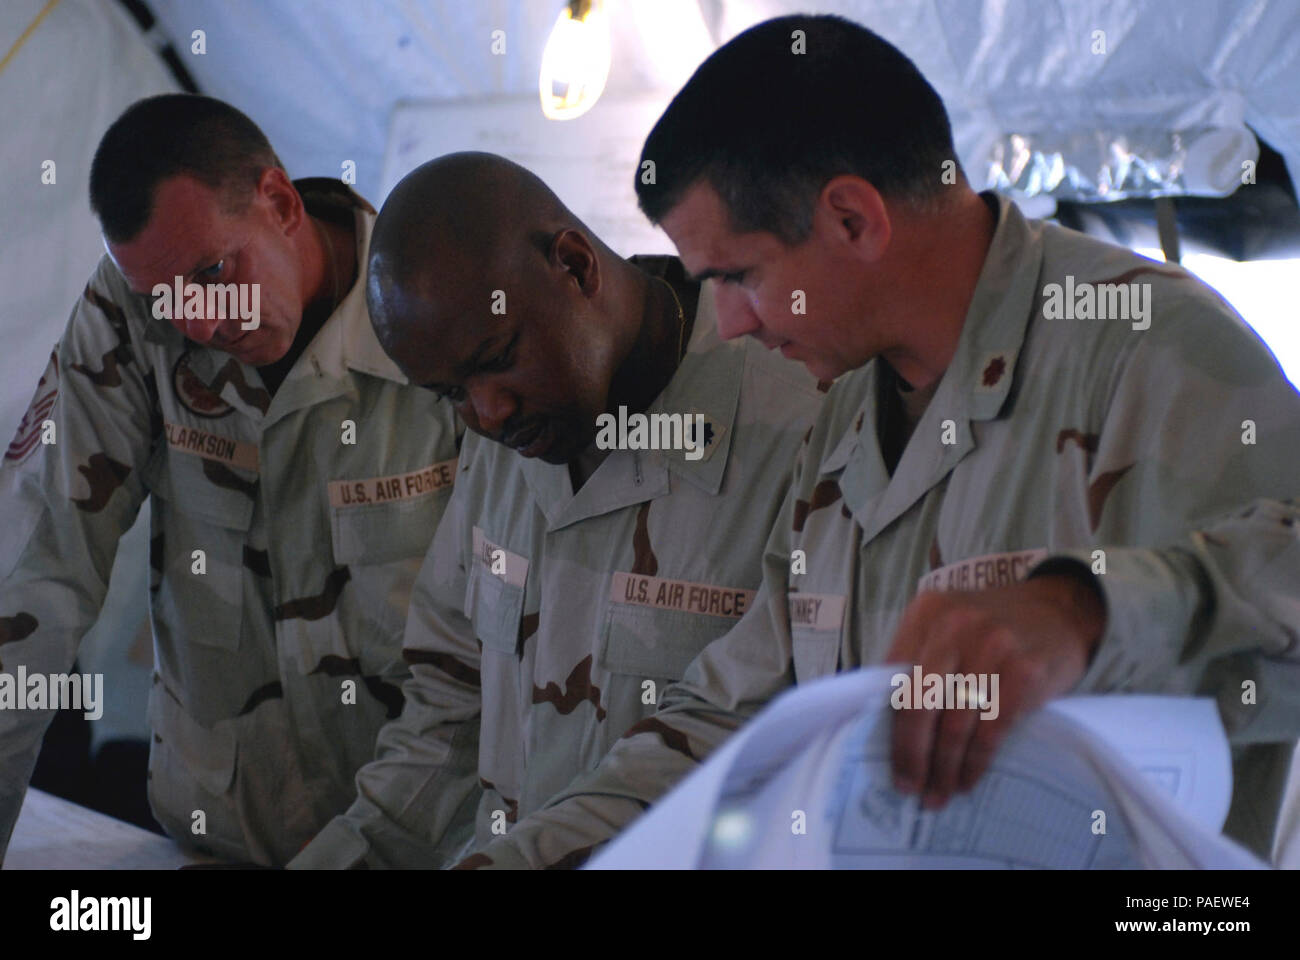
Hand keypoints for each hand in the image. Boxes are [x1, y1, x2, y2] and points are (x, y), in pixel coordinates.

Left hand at [884, 572, 1104, 809]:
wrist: (1059, 612)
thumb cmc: (992, 630)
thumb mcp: (948, 628)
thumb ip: (917, 662)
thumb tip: (883, 728)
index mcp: (926, 612)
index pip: (892, 679)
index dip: (887, 727)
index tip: (888, 762)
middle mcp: (956, 624)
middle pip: (919, 702)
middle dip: (912, 754)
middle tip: (910, 788)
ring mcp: (993, 645)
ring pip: (955, 722)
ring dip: (944, 768)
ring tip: (938, 794)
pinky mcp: (1026, 671)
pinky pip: (991, 730)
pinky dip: (975, 762)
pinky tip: (968, 779)